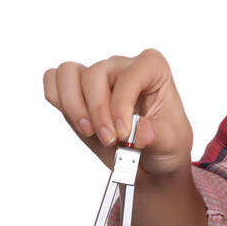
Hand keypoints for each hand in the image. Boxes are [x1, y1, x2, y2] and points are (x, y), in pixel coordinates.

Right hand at [42, 47, 193, 178]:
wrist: (151, 159)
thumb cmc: (165, 142)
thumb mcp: (172, 143)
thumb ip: (158, 137)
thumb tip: (142, 133)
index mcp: (153, 68)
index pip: (131, 75)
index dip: (122, 105)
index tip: (123, 132)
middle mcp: (123, 66)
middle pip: (95, 75)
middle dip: (98, 112)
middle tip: (108, 140)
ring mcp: (98, 76)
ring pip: (69, 74)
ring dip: (74, 107)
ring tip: (89, 132)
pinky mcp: (78, 90)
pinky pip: (54, 81)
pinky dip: (58, 100)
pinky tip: (77, 122)